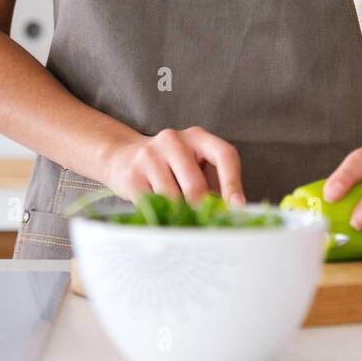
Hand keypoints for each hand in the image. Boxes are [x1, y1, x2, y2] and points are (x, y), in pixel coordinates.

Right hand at [104, 126, 244, 206]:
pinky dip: (160, 214)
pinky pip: (153, 204)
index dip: (233, 182)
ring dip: (178, 213)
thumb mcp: (193, 165)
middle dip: (201, 209)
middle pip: (196, 184)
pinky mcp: (133, 174)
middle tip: (204, 224)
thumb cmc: (170, 166)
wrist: (124, 156)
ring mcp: (150, 155)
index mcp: (197, 137)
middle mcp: (173, 140)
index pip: (224, 155)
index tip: (237, 207)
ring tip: (179, 216)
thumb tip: (230, 213)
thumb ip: (211, 184)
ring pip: (173, 198)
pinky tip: (159, 211)